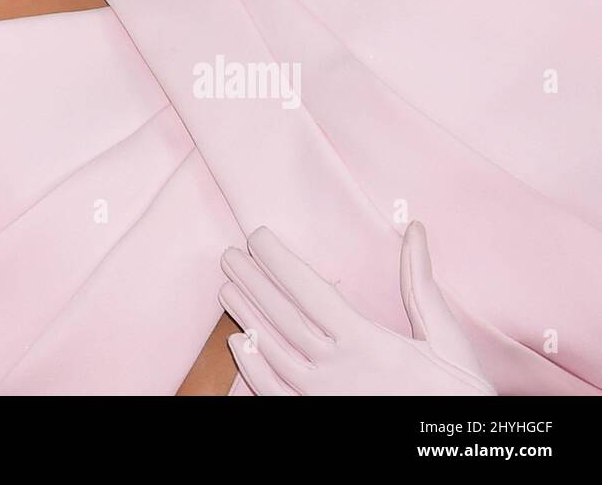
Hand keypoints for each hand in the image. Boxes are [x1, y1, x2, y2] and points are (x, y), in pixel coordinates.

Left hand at [218, 220, 496, 395]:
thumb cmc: (456, 399)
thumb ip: (422, 286)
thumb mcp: (446, 343)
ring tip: (226, 288)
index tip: (257, 236)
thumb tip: (414, 229)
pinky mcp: (319, 418)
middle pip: (282, 316)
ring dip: (246, 316)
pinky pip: (275, 393)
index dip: (278, 261)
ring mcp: (324, 398)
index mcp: (368, 343)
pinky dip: (252, 367)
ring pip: (272, 351)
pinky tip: (239, 343)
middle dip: (252, 282)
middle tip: (228, 255)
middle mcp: (338, 370)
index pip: (309, 291)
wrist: (457, 456)